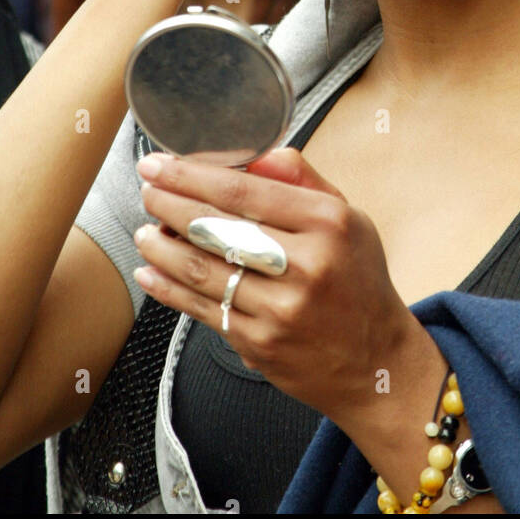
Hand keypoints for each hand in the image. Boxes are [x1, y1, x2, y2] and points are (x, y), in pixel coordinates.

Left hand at [131, 147, 414, 420]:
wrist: (376, 362)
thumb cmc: (359, 282)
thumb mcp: (348, 218)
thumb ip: (302, 181)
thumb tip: (255, 156)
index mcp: (326, 223)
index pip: (244, 191)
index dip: (192, 175)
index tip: (161, 164)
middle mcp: (305, 264)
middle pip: (216, 226)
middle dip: (169, 204)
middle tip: (147, 190)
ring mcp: (279, 308)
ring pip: (201, 269)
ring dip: (161, 247)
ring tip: (143, 230)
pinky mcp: (260, 343)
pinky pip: (202, 308)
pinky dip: (168, 288)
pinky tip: (151, 272)